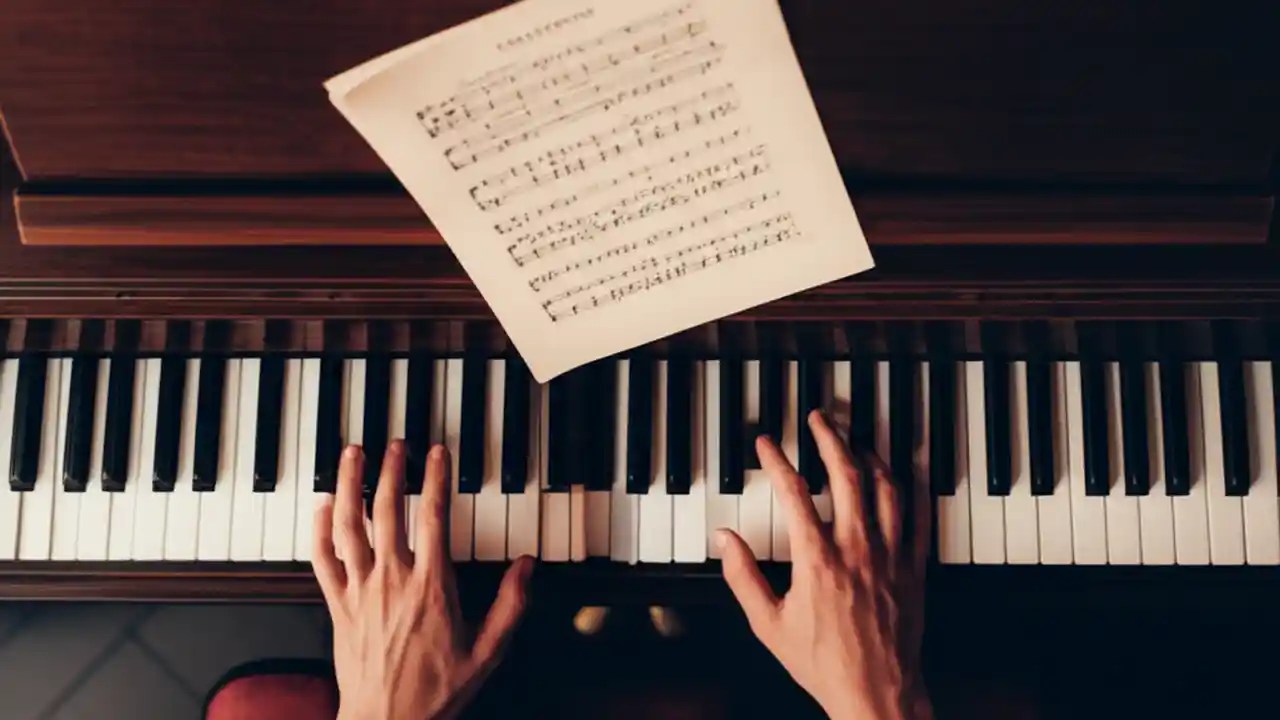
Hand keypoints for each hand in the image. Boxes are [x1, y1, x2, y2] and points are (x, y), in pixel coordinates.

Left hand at [313, 441, 533, 719]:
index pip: (433, 517)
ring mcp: (360, 591)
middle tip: (396, 444)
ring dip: (350, 484)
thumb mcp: (488, 652)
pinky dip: (320, 528)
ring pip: (349, 526)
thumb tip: (526, 566)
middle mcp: (392, 580)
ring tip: (354, 454)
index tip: (437, 453)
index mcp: (431, 586)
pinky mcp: (337, 606)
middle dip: (391, 470)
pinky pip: (323, 559)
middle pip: (387, 510)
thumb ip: (511, 605)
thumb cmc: (435, 692)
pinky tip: (323, 504)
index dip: (436, 478)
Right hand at [718, 411, 931, 719]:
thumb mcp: (768, 624)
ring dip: (871, 455)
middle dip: (830, 439)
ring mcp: (890, 557)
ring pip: (886, 488)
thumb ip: (743, 577)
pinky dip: (916, 486)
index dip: (777, 461)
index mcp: (818, 561)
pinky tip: (910, 468)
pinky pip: (920, 517)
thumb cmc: (822, 664)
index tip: (767, 443)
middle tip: (819, 419)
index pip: (795, 494)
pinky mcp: (915, 569)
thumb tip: (724, 539)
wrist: (876, 694)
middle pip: (847, 475)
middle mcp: (857, 550)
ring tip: (857, 440)